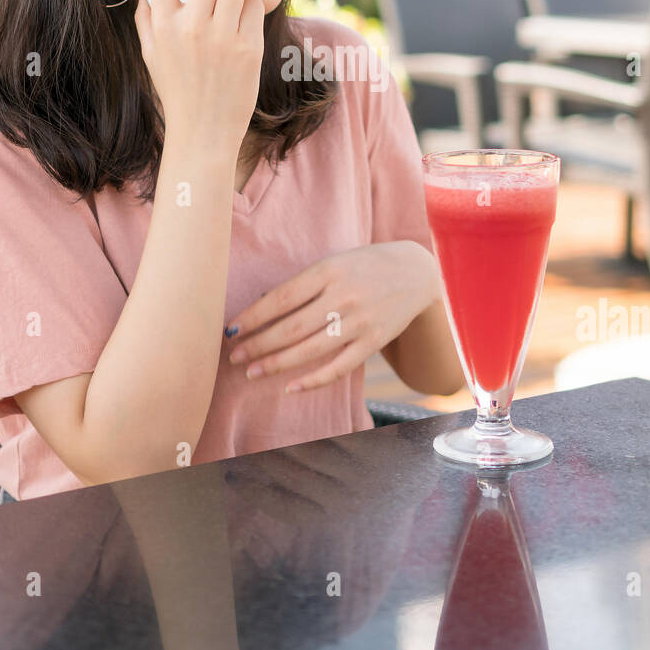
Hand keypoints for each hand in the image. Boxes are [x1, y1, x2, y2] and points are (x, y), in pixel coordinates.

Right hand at [134, 0, 263, 153]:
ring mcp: (222, 38)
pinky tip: (242, 24)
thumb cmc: (177, 90)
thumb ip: (147, 19)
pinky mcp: (248, 48)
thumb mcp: (151, 55)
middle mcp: (191, 28)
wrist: (203, 131)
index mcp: (163, 26)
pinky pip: (255, 7)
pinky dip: (250, 9)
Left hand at [225, 241, 439, 391]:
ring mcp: (360, 321)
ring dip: (276, 364)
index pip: (281, 299)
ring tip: (251, 372)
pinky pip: (338, 367)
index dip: (253, 317)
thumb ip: (304, 284)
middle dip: (258, 345)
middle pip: (291, 328)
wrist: (418, 272)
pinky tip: (290, 387)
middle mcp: (343, 295)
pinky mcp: (373, 341)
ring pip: (310, 350)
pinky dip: (313, 380)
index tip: (230, 330)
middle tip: (234, 357)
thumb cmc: (365, 266)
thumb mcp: (334, 263)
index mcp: (328, 270)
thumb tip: (260, 308)